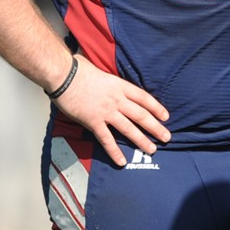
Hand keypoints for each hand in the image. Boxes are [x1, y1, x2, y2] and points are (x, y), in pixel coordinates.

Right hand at [51, 55, 170, 167]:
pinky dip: (114, 151)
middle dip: (155, 127)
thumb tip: (103, 77)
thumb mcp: (98, 68)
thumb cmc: (77, 68)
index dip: (156, 108)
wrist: (63, 74)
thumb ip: (105, 77)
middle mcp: (116, 99)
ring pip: (128, 128)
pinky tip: (122, 161)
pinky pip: (106, 139)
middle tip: (167, 137)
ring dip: (141, 140)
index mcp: (119, 85)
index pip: (143, 98)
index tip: (165, 117)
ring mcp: (106, 111)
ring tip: (152, 150)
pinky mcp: (93, 121)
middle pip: (141, 115)